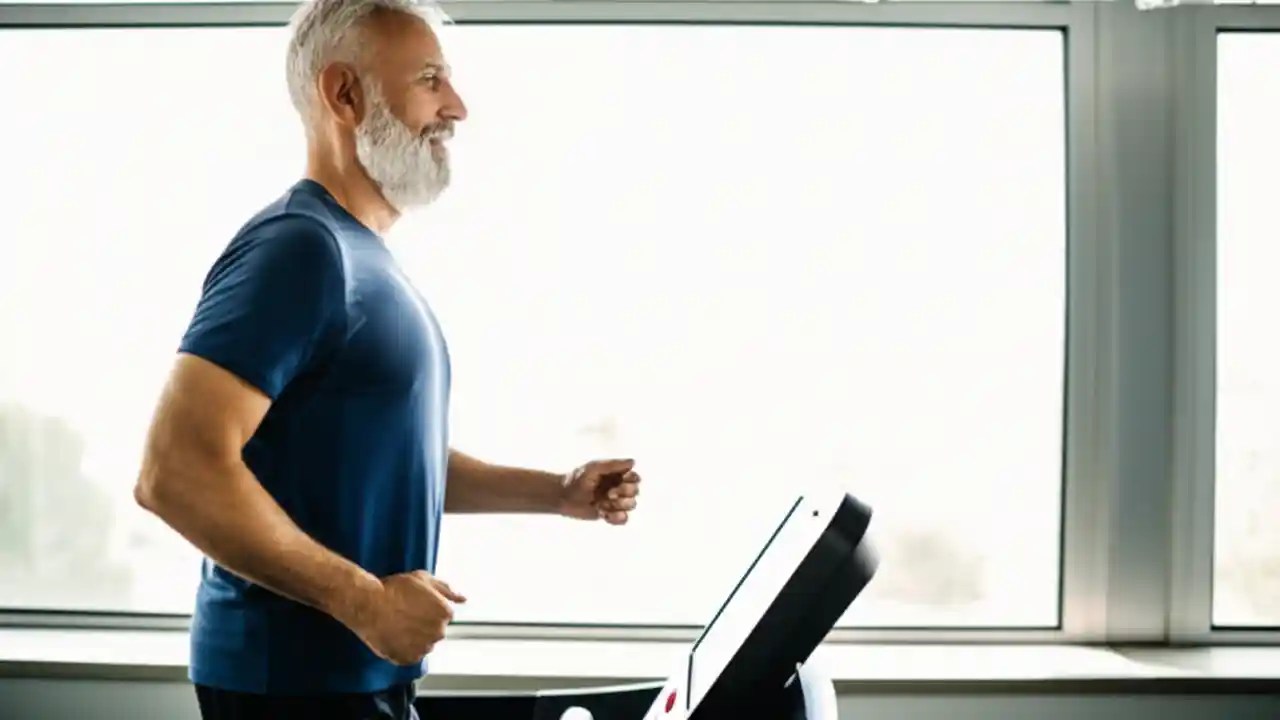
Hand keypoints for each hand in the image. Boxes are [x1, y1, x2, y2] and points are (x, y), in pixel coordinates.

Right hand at [341, 570, 465, 665]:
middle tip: (404, 614)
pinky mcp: (407, 659)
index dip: (428, 608)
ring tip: (397, 624)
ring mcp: (423, 647)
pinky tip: (394, 635)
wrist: (368, 604)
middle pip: (435, 630)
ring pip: (423, 644)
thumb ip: (447, 590)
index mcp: (445, 613)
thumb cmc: (394, 589)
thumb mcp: (424, 579)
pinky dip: (404, 648)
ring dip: (414, 637)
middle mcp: (438, 633)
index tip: (414, 605)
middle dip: (423, 624)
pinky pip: (410, 655)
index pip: (443, 615)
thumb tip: (463, 599)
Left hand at [559, 458, 640, 524]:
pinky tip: (605, 514)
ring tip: (603, 504)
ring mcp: (614, 501)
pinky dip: (617, 518)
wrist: (562, 497)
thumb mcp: (594, 468)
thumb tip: (633, 462)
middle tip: (608, 494)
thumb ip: (613, 465)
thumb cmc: (576, 479)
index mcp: (616, 474)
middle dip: (624, 493)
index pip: (635, 477)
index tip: (618, 481)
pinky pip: (624, 519)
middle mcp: (618, 487)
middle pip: (635, 491)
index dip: (631, 480)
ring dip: (619, 505)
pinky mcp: (609, 514)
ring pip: (631, 505)